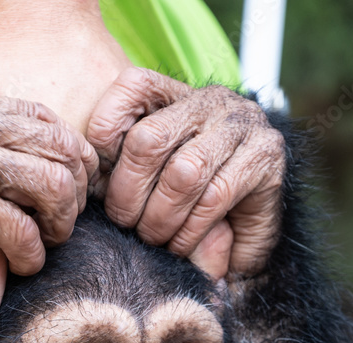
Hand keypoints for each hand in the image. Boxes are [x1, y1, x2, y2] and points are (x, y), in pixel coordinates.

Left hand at [88, 68, 285, 280]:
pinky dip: (189, 230)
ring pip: (184, 172)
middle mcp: (210, 100)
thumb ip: (121, 166)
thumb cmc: (188, 200)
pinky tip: (179, 245)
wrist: (249, 223)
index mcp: (175, 94)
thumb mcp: (148, 177)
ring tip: (152, 238)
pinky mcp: (265, 157)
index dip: (105, 132)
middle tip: (124, 223)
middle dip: (128, 193)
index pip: (133, 87)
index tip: (97, 179)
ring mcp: (241, 124)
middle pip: (150, 140)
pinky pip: (215, 197)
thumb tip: (86, 179)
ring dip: (159, 218)